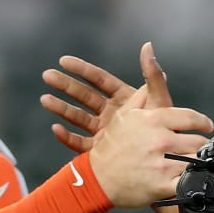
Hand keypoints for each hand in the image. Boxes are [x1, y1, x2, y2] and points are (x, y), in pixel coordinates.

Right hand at [42, 42, 170, 152]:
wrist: (167, 165)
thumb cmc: (168, 133)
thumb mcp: (159, 102)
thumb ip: (152, 76)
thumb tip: (148, 46)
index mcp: (123, 99)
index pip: (99, 80)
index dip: (82, 70)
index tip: (64, 61)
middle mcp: (111, 113)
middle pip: (84, 96)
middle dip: (65, 85)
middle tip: (47, 76)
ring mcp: (104, 132)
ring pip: (78, 117)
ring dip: (61, 108)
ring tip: (45, 100)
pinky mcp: (101, 150)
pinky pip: (80, 142)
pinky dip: (67, 137)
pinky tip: (56, 129)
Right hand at [87, 85, 213, 207]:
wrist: (97, 179)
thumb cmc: (111, 148)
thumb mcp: (124, 115)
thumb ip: (144, 95)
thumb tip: (161, 72)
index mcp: (154, 120)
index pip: (191, 118)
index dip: (202, 122)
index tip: (205, 126)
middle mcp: (160, 141)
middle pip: (198, 141)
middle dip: (198, 145)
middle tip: (194, 148)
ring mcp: (163, 164)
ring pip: (196, 161)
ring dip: (196, 163)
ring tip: (190, 164)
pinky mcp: (163, 185)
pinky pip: (188, 182)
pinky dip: (191, 181)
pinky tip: (186, 178)